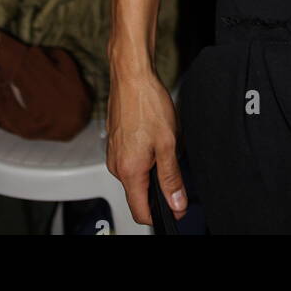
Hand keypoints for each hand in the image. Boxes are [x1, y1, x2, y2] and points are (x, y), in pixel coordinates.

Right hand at [105, 73, 187, 225]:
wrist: (131, 76)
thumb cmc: (146, 103)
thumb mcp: (167, 143)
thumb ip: (171, 177)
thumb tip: (176, 203)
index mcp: (129, 171)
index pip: (140, 212)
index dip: (161, 214)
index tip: (176, 208)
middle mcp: (117, 166)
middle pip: (138, 195)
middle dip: (158, 189)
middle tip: (175, 167)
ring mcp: (114, 155)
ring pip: (136, 177)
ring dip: (152, 170)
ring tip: (164, 145)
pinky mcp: (115, 144)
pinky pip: (130, 162)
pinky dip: (144, 158)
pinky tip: (153, 138)